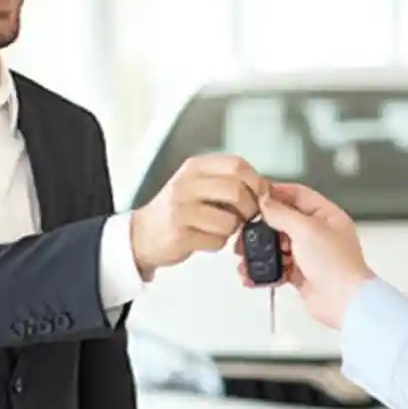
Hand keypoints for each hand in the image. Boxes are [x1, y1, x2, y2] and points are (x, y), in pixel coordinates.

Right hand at [129, 154, 267, 277]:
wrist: (142, 235)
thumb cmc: (176, 210)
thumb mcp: (196, 184)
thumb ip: (226, 181)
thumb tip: (265, 189)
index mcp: (194, 168)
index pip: (236, 165)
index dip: (257, 181)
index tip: (263, 194)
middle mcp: (186, 185)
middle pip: (236, 190)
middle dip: (250, 208)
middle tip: (246, 216)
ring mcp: (181, 210)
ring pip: (230, 220)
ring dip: (233, 229)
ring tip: (220, 228)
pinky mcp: (180, 234)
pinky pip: (218, 241)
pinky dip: (219, 243)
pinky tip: (205, 239)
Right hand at [238, 182, 373, 329]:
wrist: (344, 302)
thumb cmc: (338, 265)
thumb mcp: (306, 230)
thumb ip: (282, 213)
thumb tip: (265, 202)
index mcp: (327, 216)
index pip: (298, 195)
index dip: (276, 193)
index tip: (255, 195)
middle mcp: (319, 234)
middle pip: (284, 221)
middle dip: (262, 226)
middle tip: (244, 228)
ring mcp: (310, 254)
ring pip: (278, 246)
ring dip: (260, 251)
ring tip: (244, 255)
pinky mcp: (302, 274)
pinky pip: (278, 268)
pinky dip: (264, 271)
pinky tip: (253, 274)